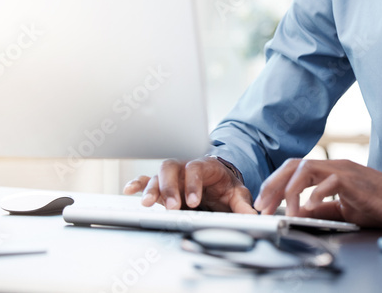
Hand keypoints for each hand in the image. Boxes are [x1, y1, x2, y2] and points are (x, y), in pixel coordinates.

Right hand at [123, 156, 255, 213]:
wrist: (217, 182)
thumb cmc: (224, 186)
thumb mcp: (237, 194)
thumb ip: (242, 204)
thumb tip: (253, 215)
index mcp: (205, 166)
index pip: (196, 168)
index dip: (193, 183)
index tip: (194, 201)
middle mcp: (185, 167)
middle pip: (172, 168)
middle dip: (171, 187)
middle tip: (174, 206)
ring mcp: (172, 176)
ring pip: (157, 175)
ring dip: (152, 189)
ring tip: (148, 204)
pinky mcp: (162, 186)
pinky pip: (146, 180)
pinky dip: (137, 184)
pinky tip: (129, 191)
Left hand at [254, 158, 381, 228]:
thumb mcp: (347, 209)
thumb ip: (325, 207)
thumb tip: (302, 212)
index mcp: (333, 171)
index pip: (296, 170)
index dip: (276, 184)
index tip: (264, 203)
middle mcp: (337, 166)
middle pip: (295, 165)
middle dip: (274, 184)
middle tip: (262, 205)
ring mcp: (346, 171)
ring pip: (307, 168)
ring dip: (289, 190)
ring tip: (284, 211)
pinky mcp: (356, 181)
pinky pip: (329, 182)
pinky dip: (314, 195)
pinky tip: (307, 209)